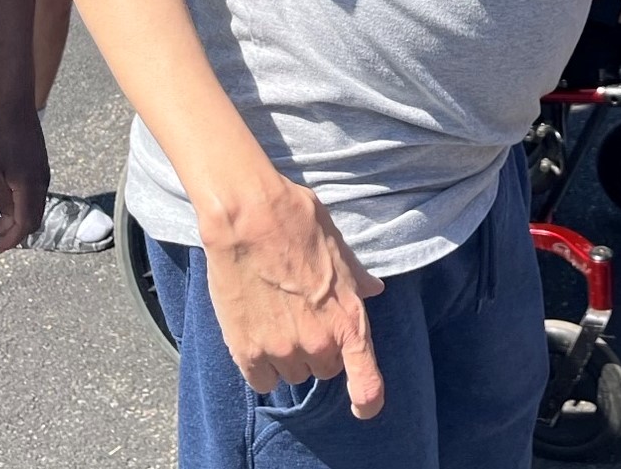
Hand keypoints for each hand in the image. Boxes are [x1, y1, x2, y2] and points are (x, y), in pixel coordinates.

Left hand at [0, 101, 48, 251]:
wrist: (14, 106)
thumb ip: (1, 198)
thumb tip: (9, 219)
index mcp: (29, 186)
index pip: (25, 224)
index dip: (11, 239)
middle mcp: (41, 181)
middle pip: (34, 219)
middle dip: (13, 231)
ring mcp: (43, 172)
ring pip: (35, 207)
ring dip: (17, 218)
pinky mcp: (40, 165)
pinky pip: (35, 195)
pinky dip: (22, 206)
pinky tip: (4, 198)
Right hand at [203, 176, 385, 416]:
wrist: (248, 216)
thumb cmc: (296, 221)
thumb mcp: (337, 245)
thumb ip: (356, 277)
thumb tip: (374, 289)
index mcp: (348, 317)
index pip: (366, 380)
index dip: (368, 398)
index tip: (364, 405)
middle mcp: (318, 341)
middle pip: (325, 370)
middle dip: (320, 349)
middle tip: (305, 316)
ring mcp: (282, 350)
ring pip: (294, 375)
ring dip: (290, 356)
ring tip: (278, 317)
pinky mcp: (246, 351)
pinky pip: (262, 381)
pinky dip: (262, 365)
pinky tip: (258, 334)